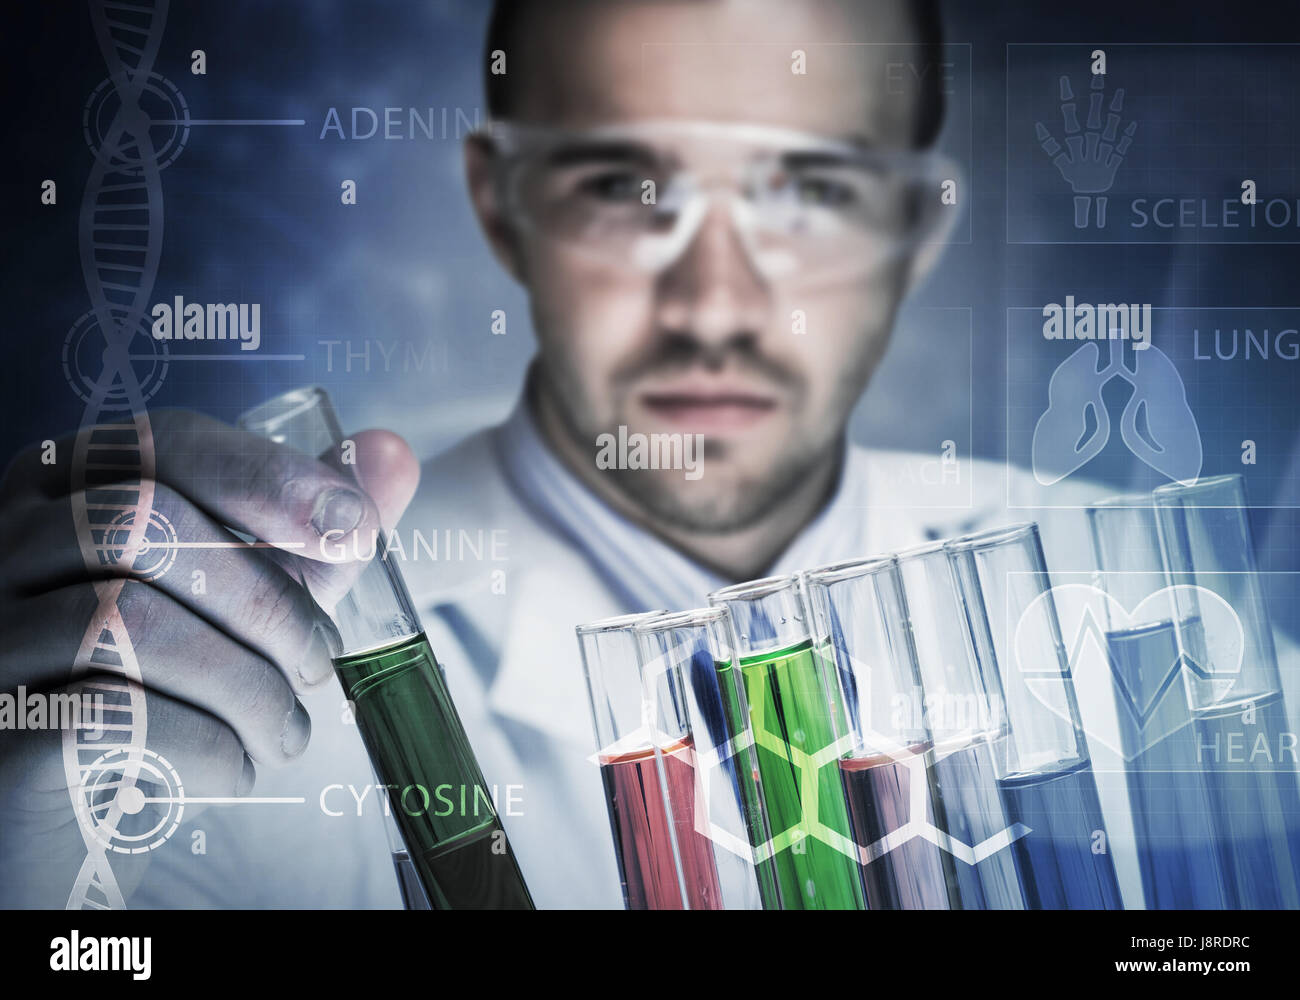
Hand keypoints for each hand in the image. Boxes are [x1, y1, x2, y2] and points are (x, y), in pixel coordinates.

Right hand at [0, 409, 418, 905]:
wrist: (66, 809)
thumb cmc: (163, 685)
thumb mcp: (239, 601)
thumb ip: (307, 533)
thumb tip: (394, 453)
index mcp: (66, 492)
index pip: (164, 442)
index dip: (268, 475)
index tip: (352, 526)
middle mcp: (6, 546)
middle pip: (146, 525)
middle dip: (268, 600)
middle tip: (321, 663)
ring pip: (131, 622)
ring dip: (249, 686)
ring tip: (287, 732)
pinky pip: (109, 717)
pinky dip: (204, 746)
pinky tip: (234, 769)